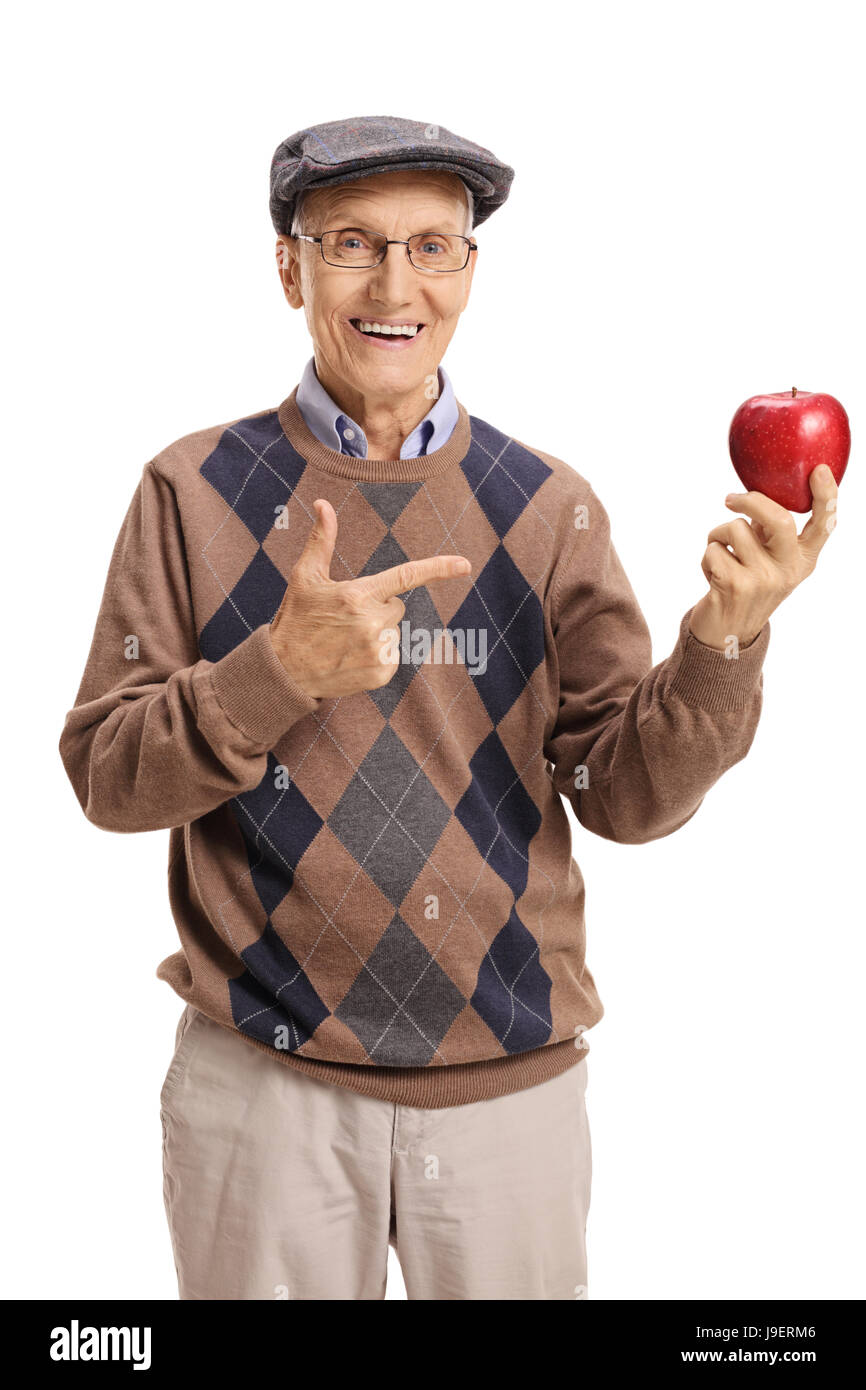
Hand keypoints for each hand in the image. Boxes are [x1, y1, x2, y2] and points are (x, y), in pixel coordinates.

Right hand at [269, 498, 471, 698]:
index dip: (438, 568)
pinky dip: (378, 655)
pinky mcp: (381, 672)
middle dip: (378, 608)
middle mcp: (371, 623)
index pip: (405, 577)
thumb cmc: (296, 619)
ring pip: (395, 631)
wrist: (285, 671)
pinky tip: (352, 657)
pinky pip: (393, 654)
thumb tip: (322, 503)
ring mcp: (378, 650)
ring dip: (377, 633)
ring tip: (346, 641)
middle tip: (346, 619)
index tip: (464, 565)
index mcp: (357, 595)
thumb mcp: (305, 578)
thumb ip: (321, 540)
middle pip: (396, 606)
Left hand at [688, 464, 837, 650]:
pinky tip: (713, 575)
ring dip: (718, 535)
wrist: (726, 632)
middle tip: (730, 499)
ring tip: (721, 555)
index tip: (818, 470)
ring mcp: (764, 579)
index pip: (824, 525)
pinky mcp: (735, 586)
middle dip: (750, 500)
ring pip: (736, 528)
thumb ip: (772, 532)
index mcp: (803, 560)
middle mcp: (789, 570)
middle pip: (779, 518)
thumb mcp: (769, 561)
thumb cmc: (746, 585)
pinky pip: (714, 549)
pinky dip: (706, 557)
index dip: (826, 495)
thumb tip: (758, 493)